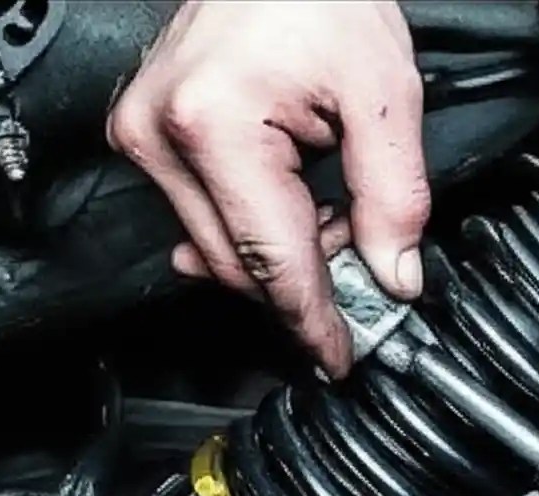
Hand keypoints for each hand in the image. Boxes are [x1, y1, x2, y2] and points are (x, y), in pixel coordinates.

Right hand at [107, 1, 429, 376]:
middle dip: (307, 286)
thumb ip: (393, 197)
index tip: (339, 357)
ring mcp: (145, 136)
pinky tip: (297, 209)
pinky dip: (254, 229)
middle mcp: (162, 138)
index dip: (312, 320)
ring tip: (338, 218)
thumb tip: (393, 275)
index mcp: (216, 128)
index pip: (272, 261)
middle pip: (240, 265)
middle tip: (369, 279)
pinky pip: (204, 215)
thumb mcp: (384, 95)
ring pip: (218, 249)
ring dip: (282, 256)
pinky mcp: (148, 134)